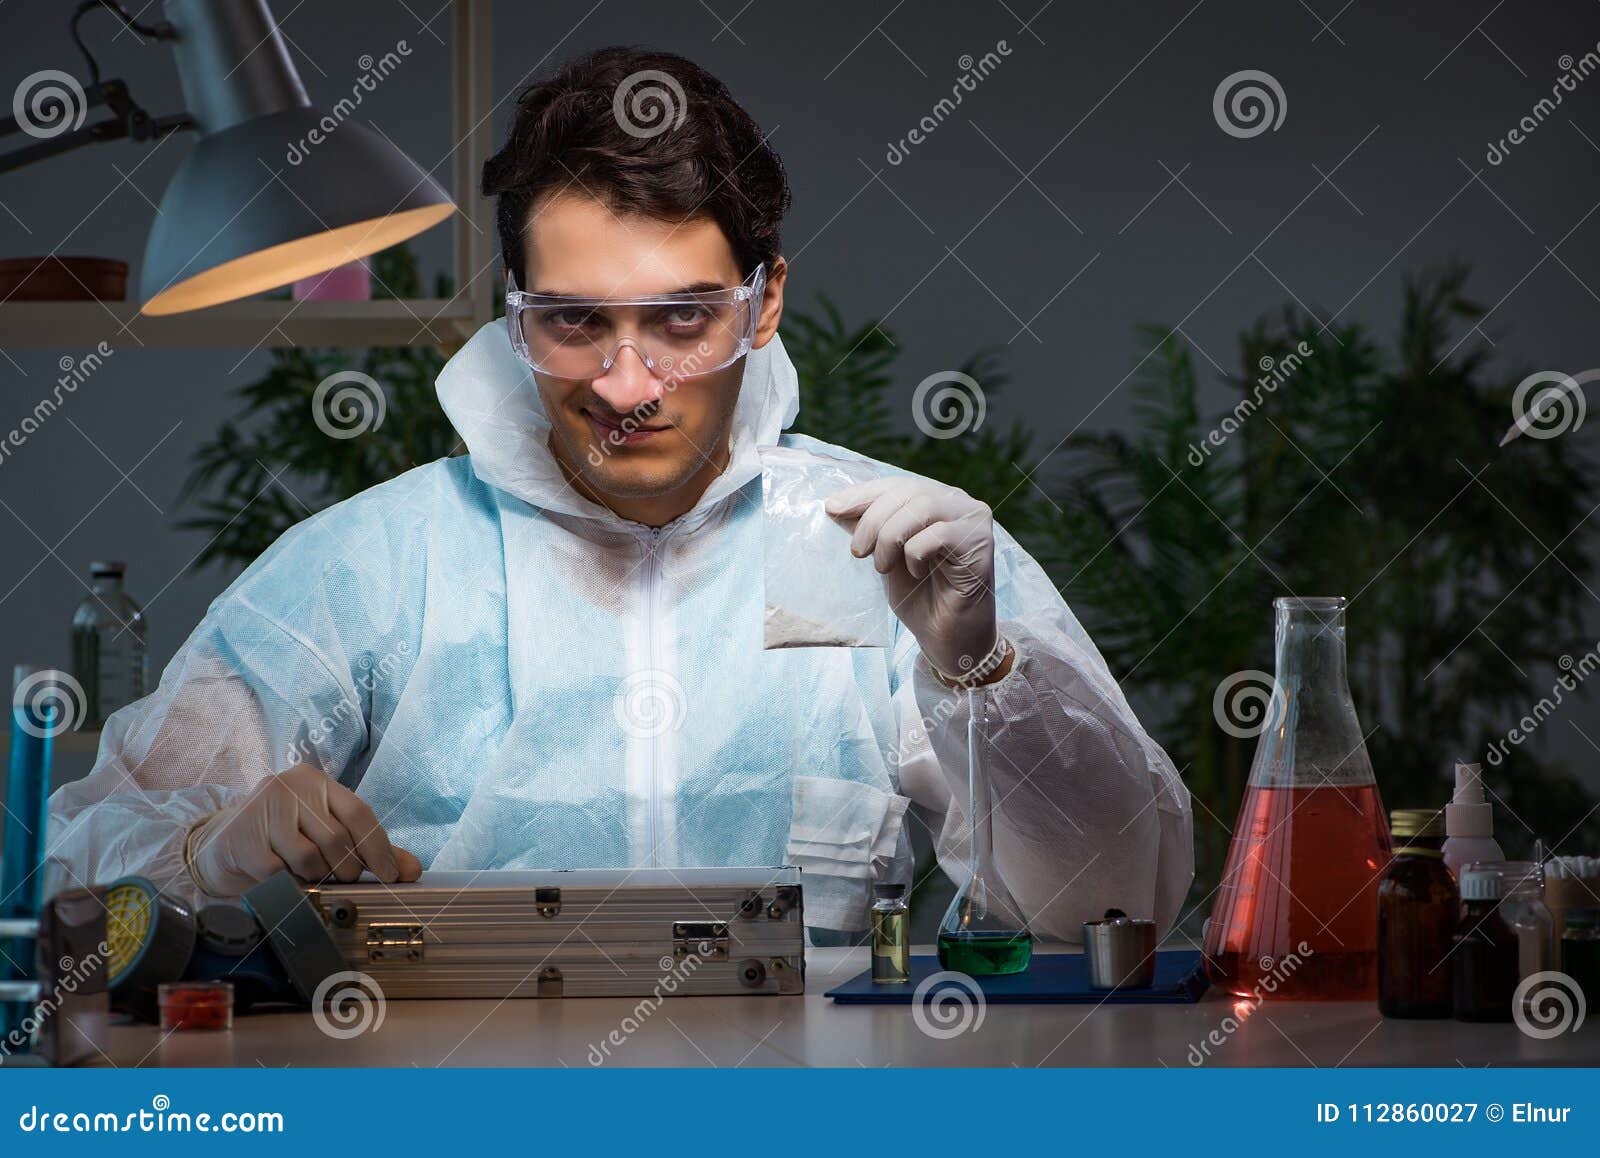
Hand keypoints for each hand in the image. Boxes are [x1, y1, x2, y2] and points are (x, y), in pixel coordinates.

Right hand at [187, 763, 421, 895]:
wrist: (224, 843)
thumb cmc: (285, 836)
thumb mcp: (326, 831)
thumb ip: (369, 847)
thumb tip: (412, 870)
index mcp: (316, 780)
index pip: (359, 813)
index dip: (379, 848)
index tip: (392, 876)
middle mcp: (289, 786)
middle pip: (337, 839)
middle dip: (346, 868)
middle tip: (342, 879)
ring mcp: (262, 810)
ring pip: (310, 858)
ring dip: (315, 876)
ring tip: (306, 871)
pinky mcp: (243, 839)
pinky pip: (280, 873)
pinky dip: (288, 882)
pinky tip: (281, 874)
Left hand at [825, 476, 1000, 679]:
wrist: (949, 640)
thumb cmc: (921, 598)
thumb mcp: (886, 557)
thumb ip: (871, 529)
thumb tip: (836, 504)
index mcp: (939, 499)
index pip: (898, 484)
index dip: (864, 494)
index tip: (832, 508)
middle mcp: (960, 503)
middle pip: (909, 491)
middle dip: (873, 520)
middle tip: (858, 552)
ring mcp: (974, 521)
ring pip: (922, 507)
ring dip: (890, 537)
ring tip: (883, 567)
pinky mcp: (981, 544)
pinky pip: (937, 535)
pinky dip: (915, 554)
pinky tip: (917, 573)